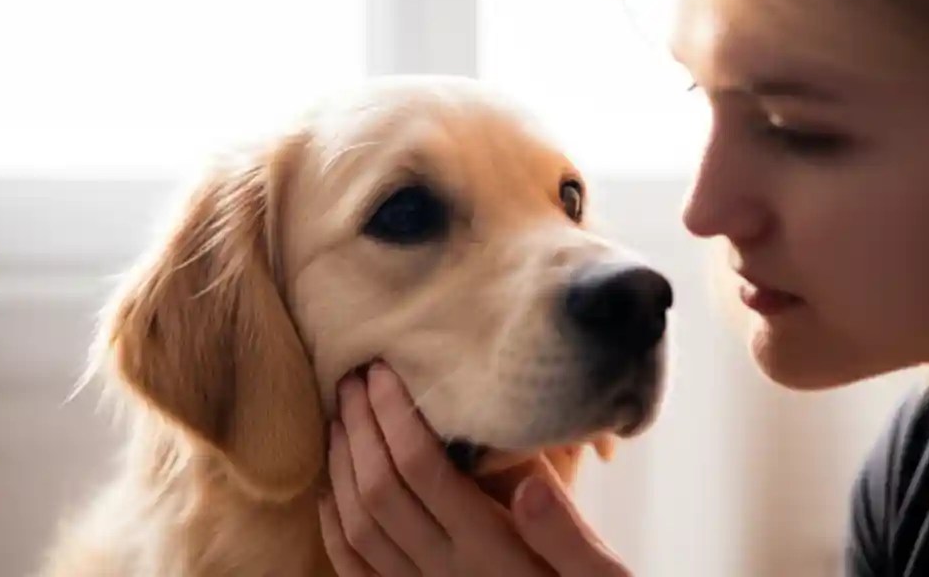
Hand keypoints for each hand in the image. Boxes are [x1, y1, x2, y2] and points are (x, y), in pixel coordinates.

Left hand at [317, 362, 629, 576]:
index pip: (424, 471)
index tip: (385, 372)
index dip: (397, 415)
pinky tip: (327, 493)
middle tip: (353, 378)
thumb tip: (530, 485)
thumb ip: (568, 532)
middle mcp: (447, 575)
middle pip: (381, 490)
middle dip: (361, 426)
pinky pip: (356, 571)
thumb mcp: (601, 574)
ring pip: (360, 526)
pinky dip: (333, 529)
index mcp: (492, 552)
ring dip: (341, 467)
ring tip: (340, 417)